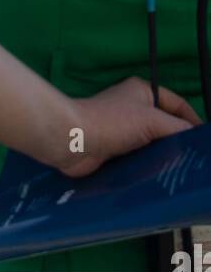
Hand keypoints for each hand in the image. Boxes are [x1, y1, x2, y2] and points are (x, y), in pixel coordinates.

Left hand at [57, 77, 201, 178]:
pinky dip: (149, 167)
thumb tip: (195, 137)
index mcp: (143, 92)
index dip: (193, 119)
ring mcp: (124, 130)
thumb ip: (177, 128)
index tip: (204, 140)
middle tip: (195, 159)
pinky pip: (139, 158)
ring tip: (182, 172)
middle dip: (179, 141)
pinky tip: (160, 179)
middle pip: (165, 125)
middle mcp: (134, 108)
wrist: (74, 141)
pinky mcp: (115, 150)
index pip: (177, 104)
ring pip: (153, 144)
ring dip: (164, 156)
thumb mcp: (152, 120)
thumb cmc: (112, 122)